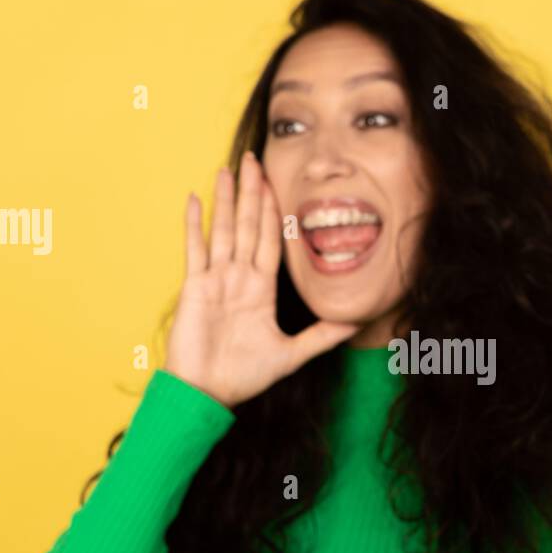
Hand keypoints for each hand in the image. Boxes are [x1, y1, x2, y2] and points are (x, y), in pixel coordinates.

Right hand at [164, 150, 358, 408]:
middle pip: (248, 226)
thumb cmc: (244, 377)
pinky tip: (196, 199)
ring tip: (229, 169)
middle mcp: (239, 278)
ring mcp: (215, 280)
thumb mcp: (292, 354)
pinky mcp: (194, 287)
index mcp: (260, 289)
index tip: (279, 184)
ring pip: (224, 230)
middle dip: (252, 193)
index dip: (275, 212)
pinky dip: (195, 224)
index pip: (271, 241)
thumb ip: (322, 336)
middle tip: (255, 159)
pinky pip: (195, 249)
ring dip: (226, 199)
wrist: (207, 393)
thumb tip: (357, 323)